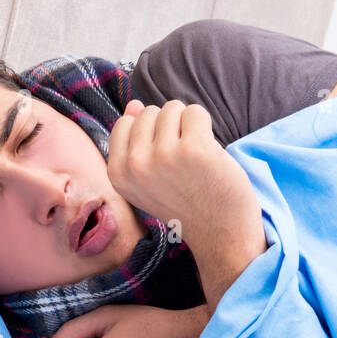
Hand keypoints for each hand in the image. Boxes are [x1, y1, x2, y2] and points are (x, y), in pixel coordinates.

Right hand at [108, 98, 263, 254]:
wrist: (219, 232)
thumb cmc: (184, 202)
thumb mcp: (147, 177)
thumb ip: (134, 142)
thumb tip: (134, 105)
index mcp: (117, 174)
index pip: (124, 123)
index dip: (148, 134)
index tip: (162, 160)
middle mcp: (135, 165)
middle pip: (149, 113)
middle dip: (169, 128)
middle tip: (181, 161)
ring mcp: (163, 156)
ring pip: (172, 108)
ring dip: (188, 126)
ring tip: (194, 157)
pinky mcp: (193, 149)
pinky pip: (195, 112)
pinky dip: (206, 127)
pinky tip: (208, 153)